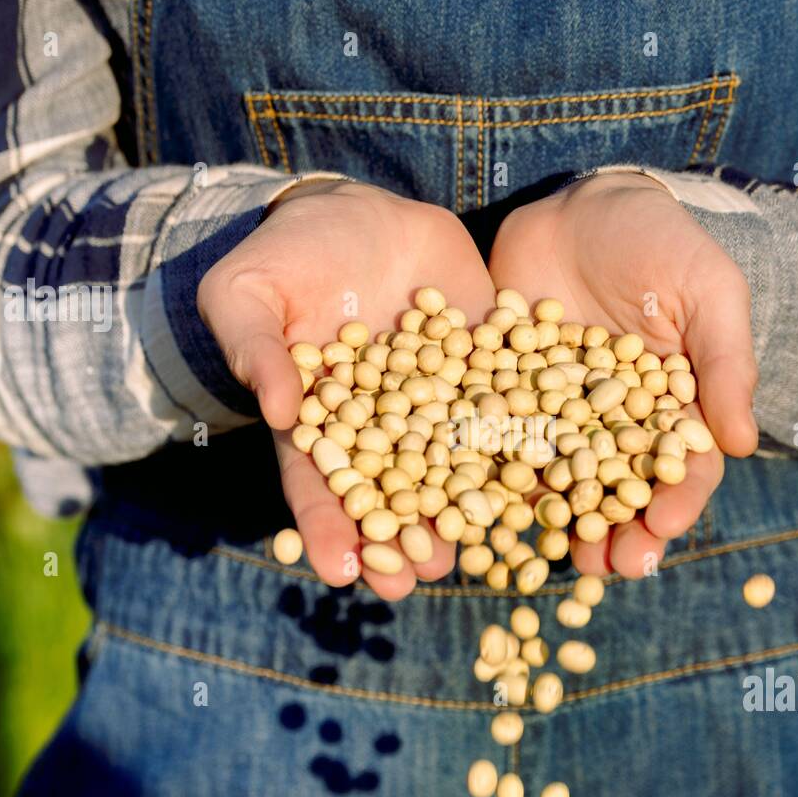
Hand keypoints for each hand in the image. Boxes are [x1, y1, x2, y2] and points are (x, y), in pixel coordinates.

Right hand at [197, 179, 496, 598]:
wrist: (360, 214)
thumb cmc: (287, 257)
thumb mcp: (247, 293)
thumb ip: (256, 350)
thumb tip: (280, 411)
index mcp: (321, 425)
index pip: (318, 484)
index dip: (326, 527)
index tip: (337, 568)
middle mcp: (385, 428)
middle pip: (393, 493)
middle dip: (404, 540)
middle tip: (415, 582)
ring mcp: (440, 404)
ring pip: (456, 466)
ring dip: (467, 511)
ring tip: (481, 554)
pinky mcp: (489, 369)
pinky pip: (511, 409)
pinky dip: (529, 443)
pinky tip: (550, 480)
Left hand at [488, 171, 757, 578]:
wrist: (582, 206)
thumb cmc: (661, 244)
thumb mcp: (707, 292)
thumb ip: (726, 363)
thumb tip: (742, 442)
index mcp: (672, 410)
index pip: (681, 467)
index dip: (676, 499)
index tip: (664, 524)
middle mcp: (614, 426)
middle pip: (619, 490)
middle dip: (617, 531)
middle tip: (610, 566)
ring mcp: (558, 416)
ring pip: (561, 482)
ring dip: (561, 522)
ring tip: (558, 556)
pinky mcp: (506, 397)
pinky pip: (501, 443)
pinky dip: (496, 476)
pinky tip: (490, 507)